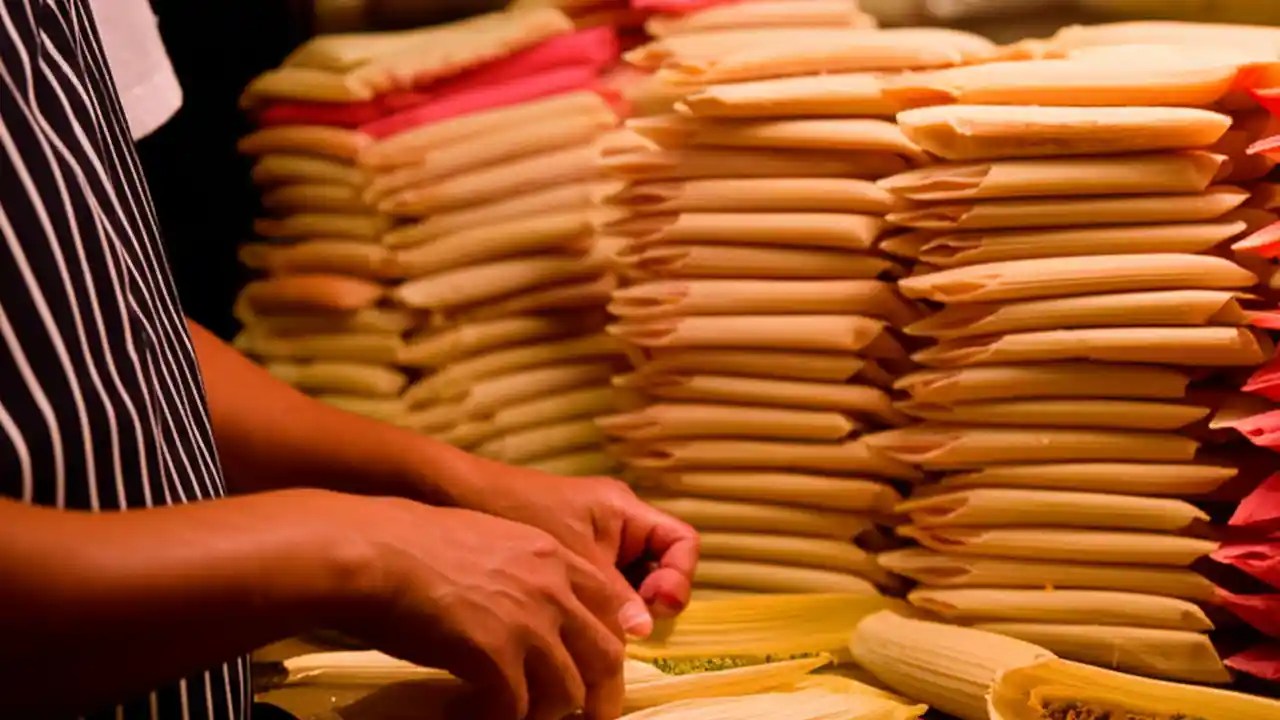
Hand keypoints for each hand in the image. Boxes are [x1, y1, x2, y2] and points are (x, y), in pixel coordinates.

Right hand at [333, 496, 628, 719]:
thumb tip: (531, 612)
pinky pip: (516, 707)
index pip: (610, 605)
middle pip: (606, 654)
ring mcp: (528, 623)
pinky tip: (477, 714)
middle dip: (604, 695)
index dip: (610, 641)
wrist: (377, 551)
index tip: (603, 667)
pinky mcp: (496, 657)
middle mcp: (552, 588)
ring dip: (547, 712)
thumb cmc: (417, 542)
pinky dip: (501, 719)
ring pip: (567, 690)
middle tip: (595, 716)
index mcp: (553, 555)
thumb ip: (526, 573)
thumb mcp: (492, 540)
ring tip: (522, 716)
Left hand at [425, 454, 699, 636]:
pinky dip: (595, 613)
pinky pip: (598, 593)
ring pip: (629, 587)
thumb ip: (610, 592)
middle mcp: (616, 527)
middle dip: (651, 602)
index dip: (679, 576)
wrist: (455, 497)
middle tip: (628, 628)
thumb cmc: (515, 510)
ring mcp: (592, 547)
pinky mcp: (567, 565)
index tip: (656, 603)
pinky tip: (576, 630)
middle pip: (660, 570)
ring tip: (600, 633)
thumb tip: (643, 631)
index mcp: (624, 511)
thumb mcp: (569, 553)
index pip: (682, 542)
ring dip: (621, 614)